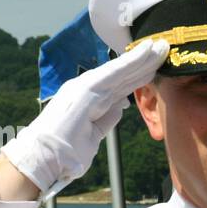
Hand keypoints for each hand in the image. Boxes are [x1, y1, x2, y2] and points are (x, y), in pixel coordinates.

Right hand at [1, 38, 169, 191]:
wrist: (42, 160)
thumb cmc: (64, 152)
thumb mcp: (94, 135)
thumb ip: (107, 118)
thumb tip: (121, 106)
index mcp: (90, 99)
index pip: (120, 85)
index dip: (139, 74)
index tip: (158, 65)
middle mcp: (87, 89)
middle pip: (122, 75)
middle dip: (145, 62)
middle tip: (165, 49)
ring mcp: (84, 88)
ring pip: (119, 70)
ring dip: (141, 58)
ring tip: (160, 47)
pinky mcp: (84, 91)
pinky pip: (112, 75)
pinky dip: (129, 63)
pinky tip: (144, 54)